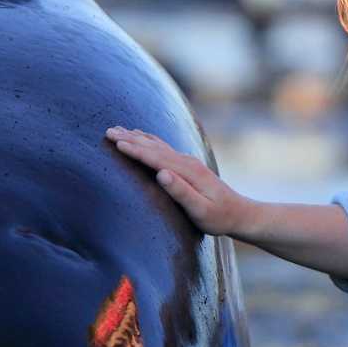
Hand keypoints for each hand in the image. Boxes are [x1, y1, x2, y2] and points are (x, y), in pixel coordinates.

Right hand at [106, 127, 257, 237]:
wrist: (239, 213)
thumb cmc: (219, 217)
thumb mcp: (201, 210)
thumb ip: (181, 191)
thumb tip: (161, 173)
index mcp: (187, 171)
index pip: (155, 157)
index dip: (135, 149)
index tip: (116, 142)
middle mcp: (186, 162)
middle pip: (153, 146)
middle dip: (130, 138)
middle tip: (108, 130)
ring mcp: (187, 161)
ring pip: (157, 145)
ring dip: (137, 136)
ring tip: (118, 129)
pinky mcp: (187, 165)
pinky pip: (163, 148)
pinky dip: (149, 140)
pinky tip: (143, 137)